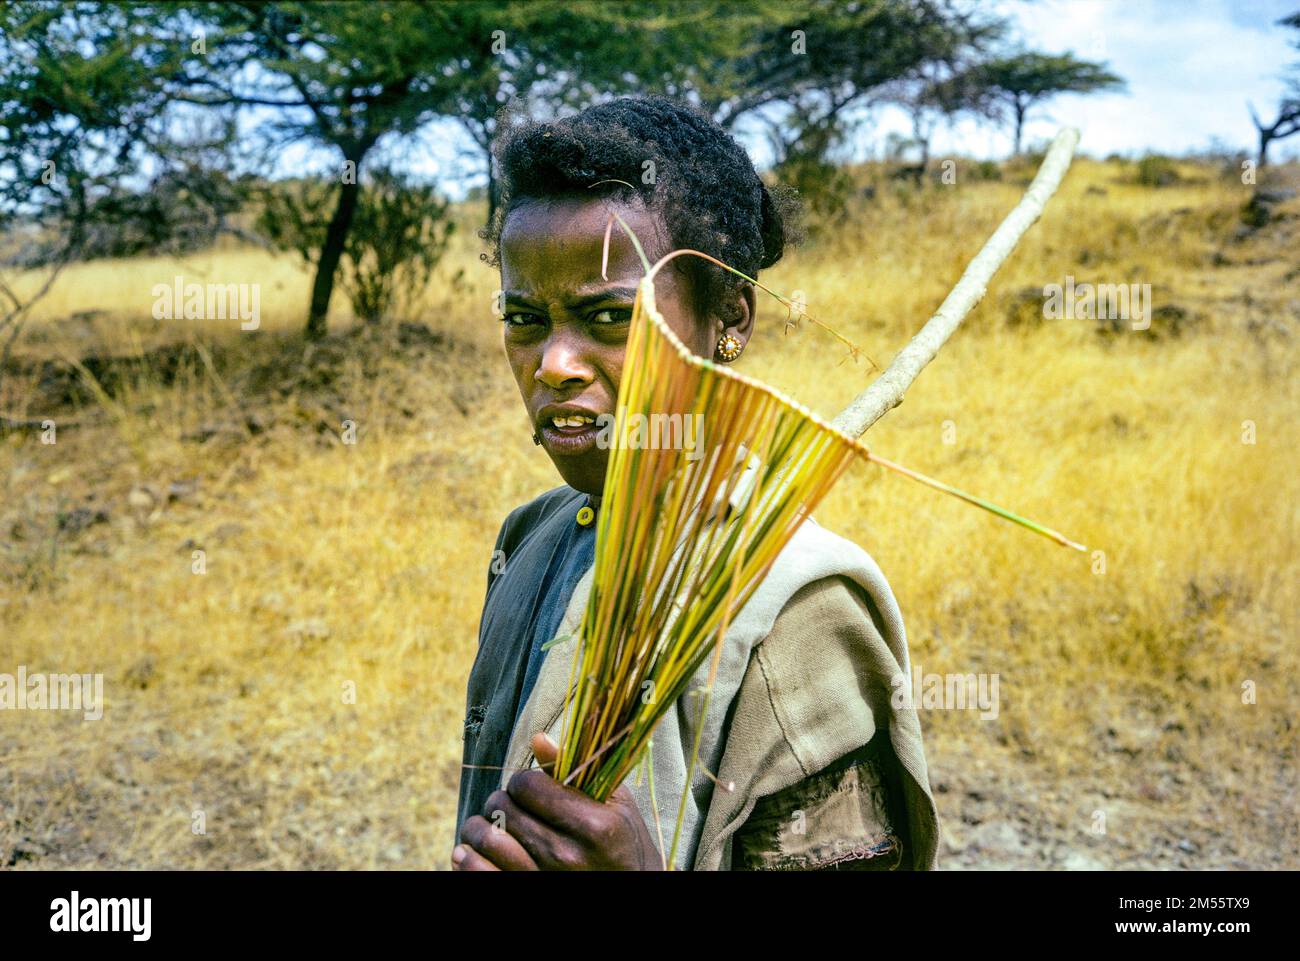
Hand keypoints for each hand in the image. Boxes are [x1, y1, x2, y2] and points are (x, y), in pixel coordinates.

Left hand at [452, 732, 663, 870]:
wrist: (635, 888)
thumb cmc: (625, 843)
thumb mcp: (615, 804)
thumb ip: (576, 770)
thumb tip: (537, 739)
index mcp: (592, 826)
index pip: (528, 785)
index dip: (524, 779)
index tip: (530, 787)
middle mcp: (566, 855)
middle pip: (503, 808)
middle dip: (502, 800)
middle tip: (509, 805)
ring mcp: (544, 879)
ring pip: (485, 839)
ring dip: (478, 826)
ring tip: (487, 825)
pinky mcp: (526, 894)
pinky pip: (478, 873)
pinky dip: (466, 859)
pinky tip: (469, 851)